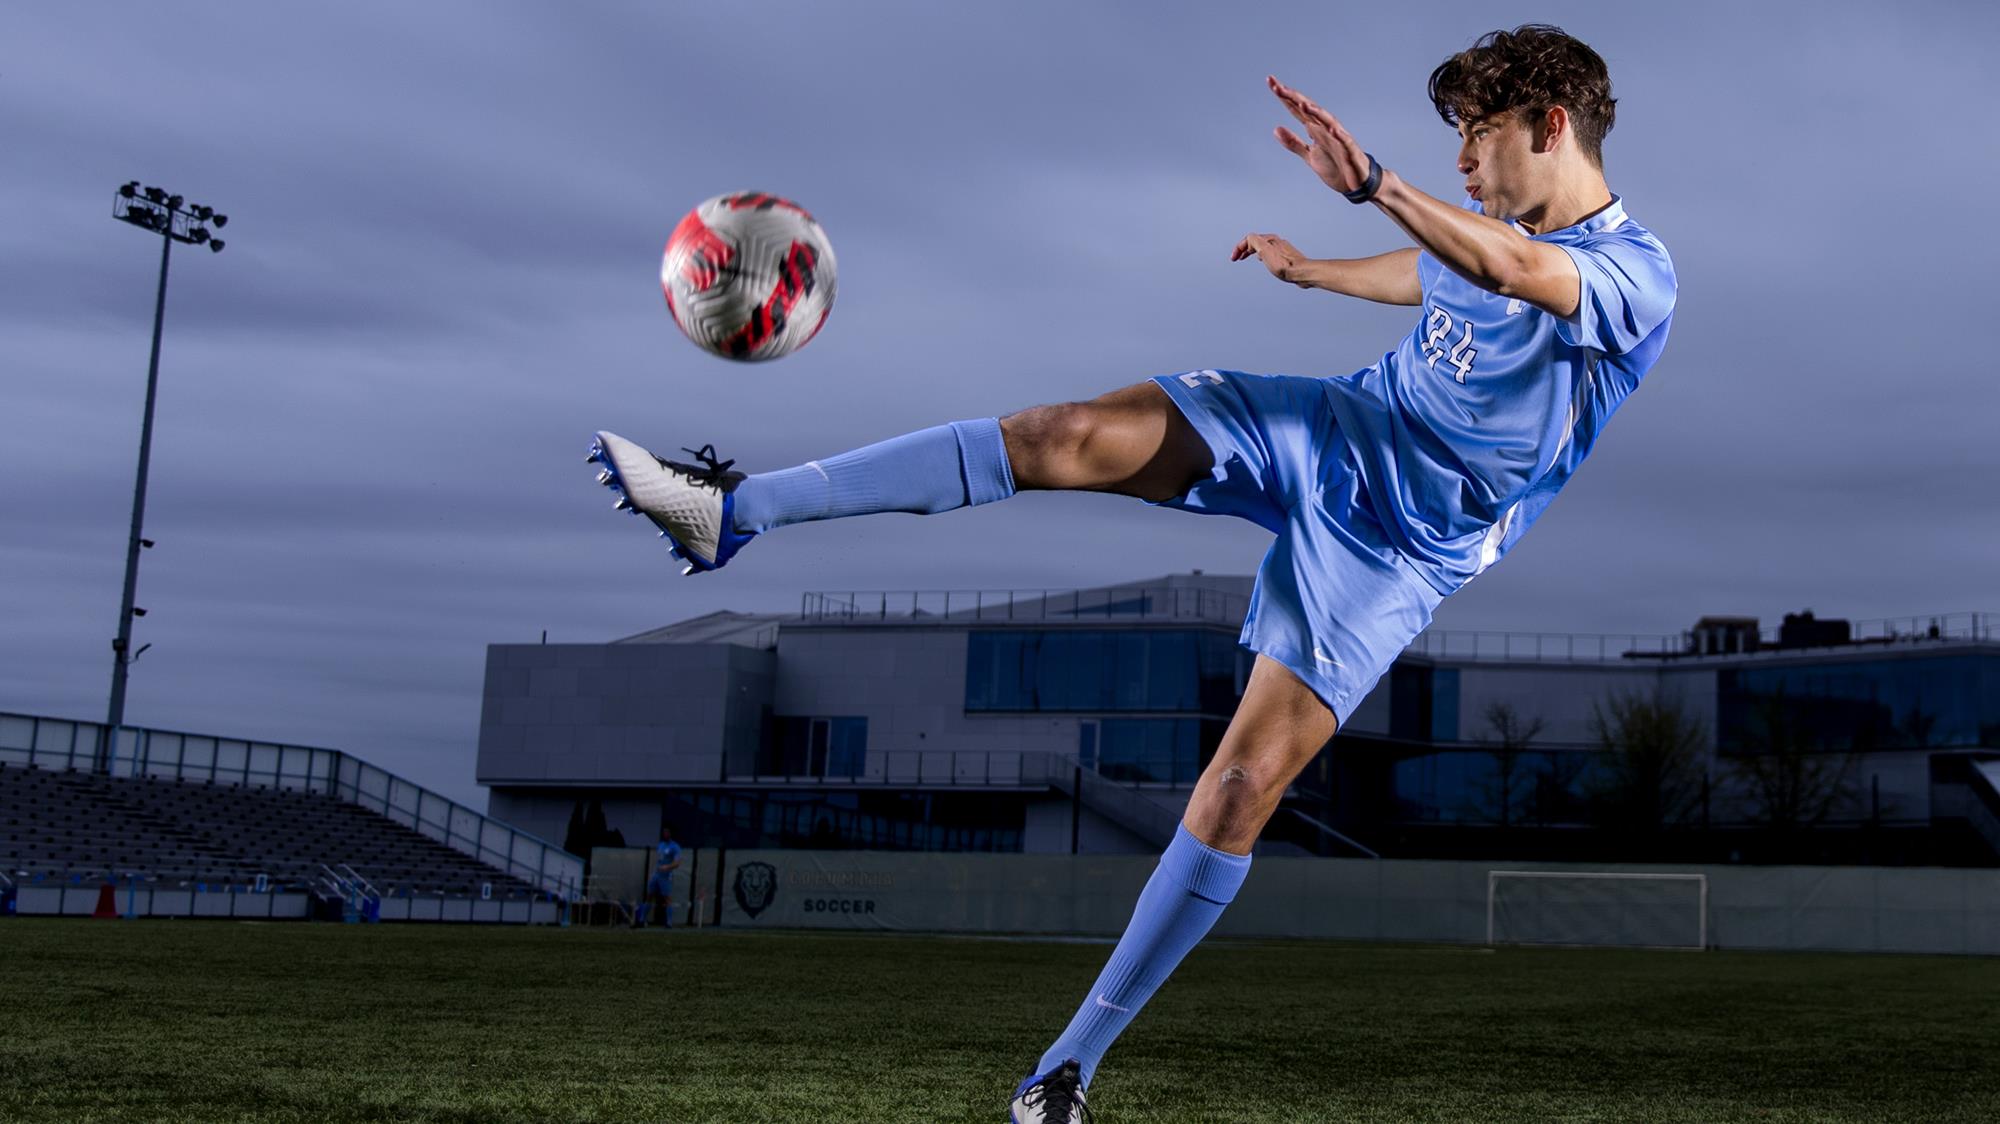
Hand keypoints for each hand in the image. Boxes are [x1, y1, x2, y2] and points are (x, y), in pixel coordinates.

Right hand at [1231, 232, 1310, 286]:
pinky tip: (1264, 261)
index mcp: (1269, 239)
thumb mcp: (1264, 251)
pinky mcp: (1286, 257)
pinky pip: (1270, 253)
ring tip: (1247, 257)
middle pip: (1256, 241)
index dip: (1239, 248)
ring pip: (1263, 247)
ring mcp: (1281, 249)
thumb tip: (1248, 241)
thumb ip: (1254, 241)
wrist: (1301, 272)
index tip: (1234, 258)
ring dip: (1252, 251)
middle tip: (1237, 257)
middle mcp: (1276, 241)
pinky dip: (1262, 255)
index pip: (1249, 239)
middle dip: (1244, 248)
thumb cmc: (1284, 265)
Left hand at [1267, 76, 1374, 196]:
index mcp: (1314, 129)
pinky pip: (1344, 142)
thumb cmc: (1335, 166)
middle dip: (1294, 98)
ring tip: (1303, 104)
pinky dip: (1339, 135)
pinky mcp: (1350, 151)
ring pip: (1327, 122)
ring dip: (1317, 113)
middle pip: (1309, 110)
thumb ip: (1293, 142)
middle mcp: (1326, 129)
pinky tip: (1333, 129)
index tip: (1271, 82)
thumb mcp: (1309, 156)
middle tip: (1278, 87)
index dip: (1284, 97)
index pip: (1297, 109)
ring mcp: (1338, 138)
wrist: (1356, 183)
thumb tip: (1275, 129)